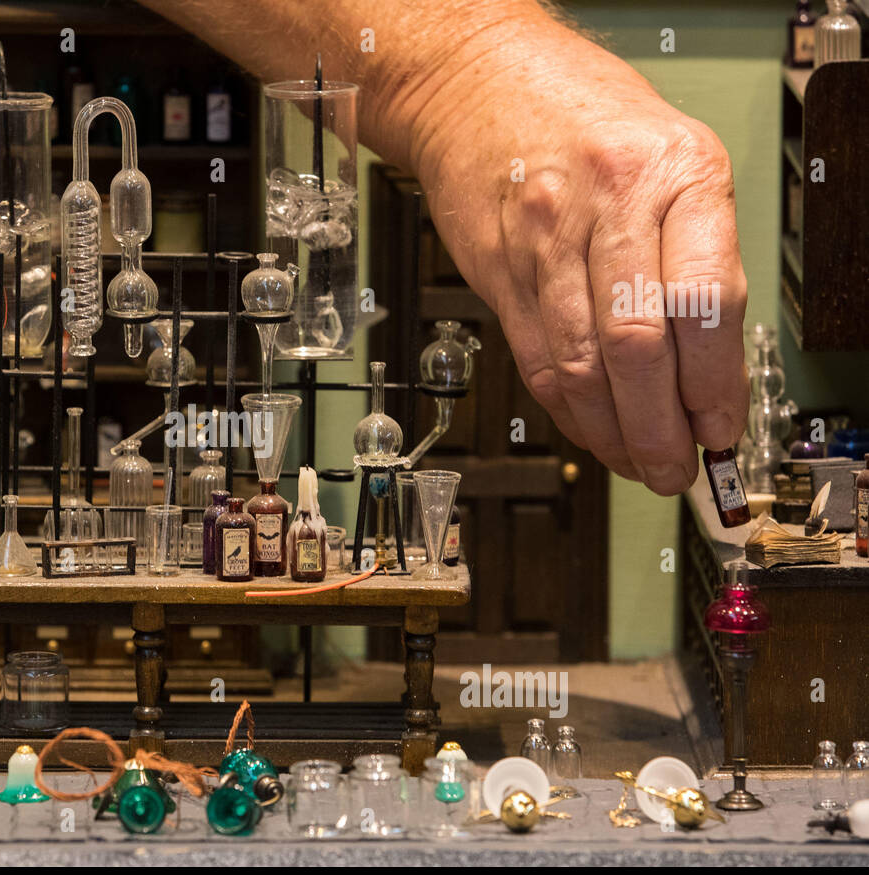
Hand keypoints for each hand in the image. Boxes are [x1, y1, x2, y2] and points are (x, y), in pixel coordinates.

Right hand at [415, 24, 747, 494]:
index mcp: (675, 174)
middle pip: (638, 346)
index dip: (713, 384)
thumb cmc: (582, 118)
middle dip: (660, 427)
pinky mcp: (498, 271)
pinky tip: (590, 427)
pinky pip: (536, 358)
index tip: (720, 429)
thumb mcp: (673, 158)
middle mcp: (608, 204)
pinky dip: (568, 408)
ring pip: (581, 364)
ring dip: (612, 431)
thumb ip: (697, 255)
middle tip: (674, 466)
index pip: (703, 302)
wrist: (477, 84)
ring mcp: (544, 238)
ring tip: (636, 461)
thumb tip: (712, 371)